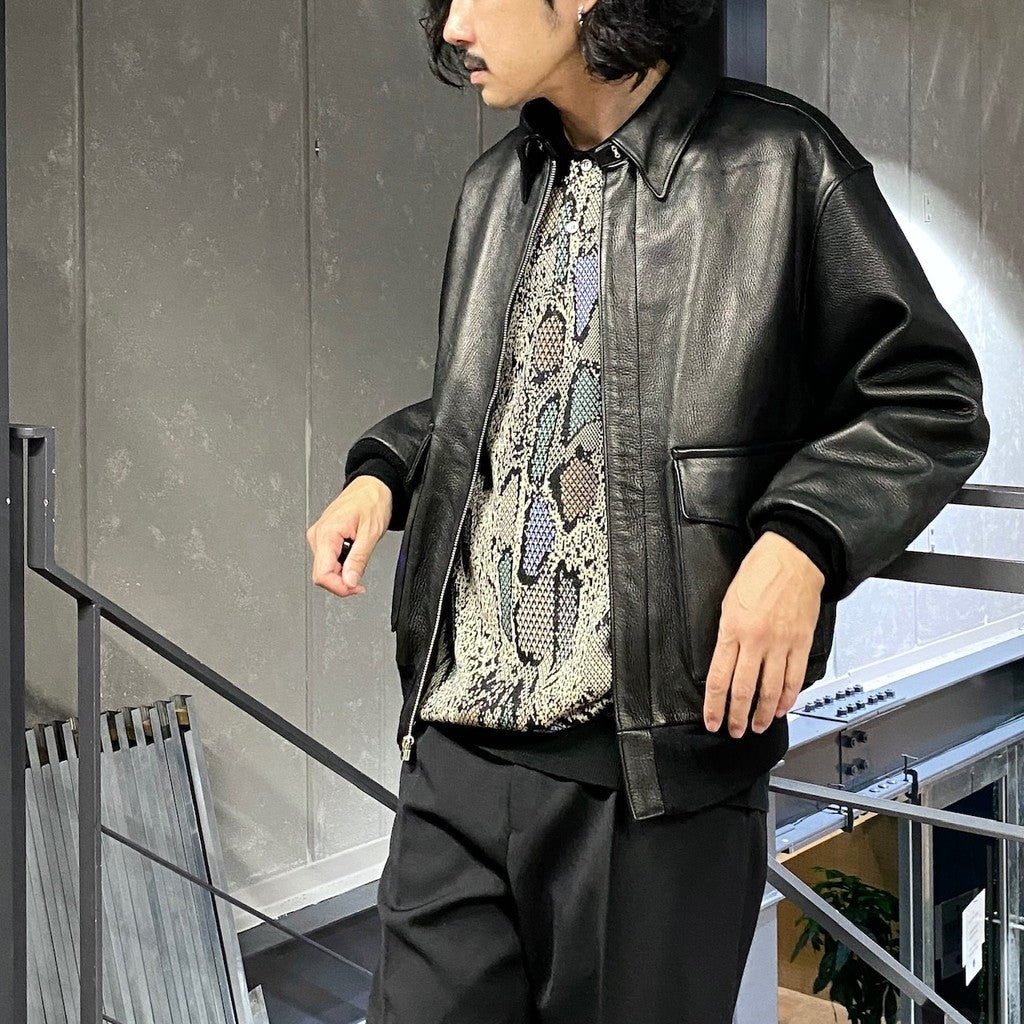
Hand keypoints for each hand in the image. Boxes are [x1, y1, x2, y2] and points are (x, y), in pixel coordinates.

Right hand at [306, 476, 392, 597]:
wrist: (372, 486)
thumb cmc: (371, 501)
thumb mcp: (370, 533)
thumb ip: (358, 560)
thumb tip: (350, 582)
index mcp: (326, 533)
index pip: (321, 574)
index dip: (339, 587)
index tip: (355, 588)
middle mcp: (318, 535)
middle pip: (322, 574)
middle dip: (342, 582)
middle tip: (360, 578)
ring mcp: (319, 536)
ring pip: (325, 568)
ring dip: (343, 572)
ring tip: (359, 557)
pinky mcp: (324, 537)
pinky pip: (329, 559)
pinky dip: (342, 564)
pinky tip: (353, 554)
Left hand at [703, 531, 824, 737]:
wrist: (794, 557)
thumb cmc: (759, 572)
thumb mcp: (729, 601)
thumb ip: (727, 633)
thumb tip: (724, 660)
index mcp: (732, 629)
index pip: (718, 678)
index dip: (714, 705)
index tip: (712, 720)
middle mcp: (756, 641)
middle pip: (743, 690)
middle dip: (737, 716)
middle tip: (734, 731)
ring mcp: (781, 644)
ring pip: (770, 690)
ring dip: (763, 713)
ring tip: (757, 727)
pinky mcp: (801, 642)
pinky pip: (794, 678)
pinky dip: (787, 697)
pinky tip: (781, 708)